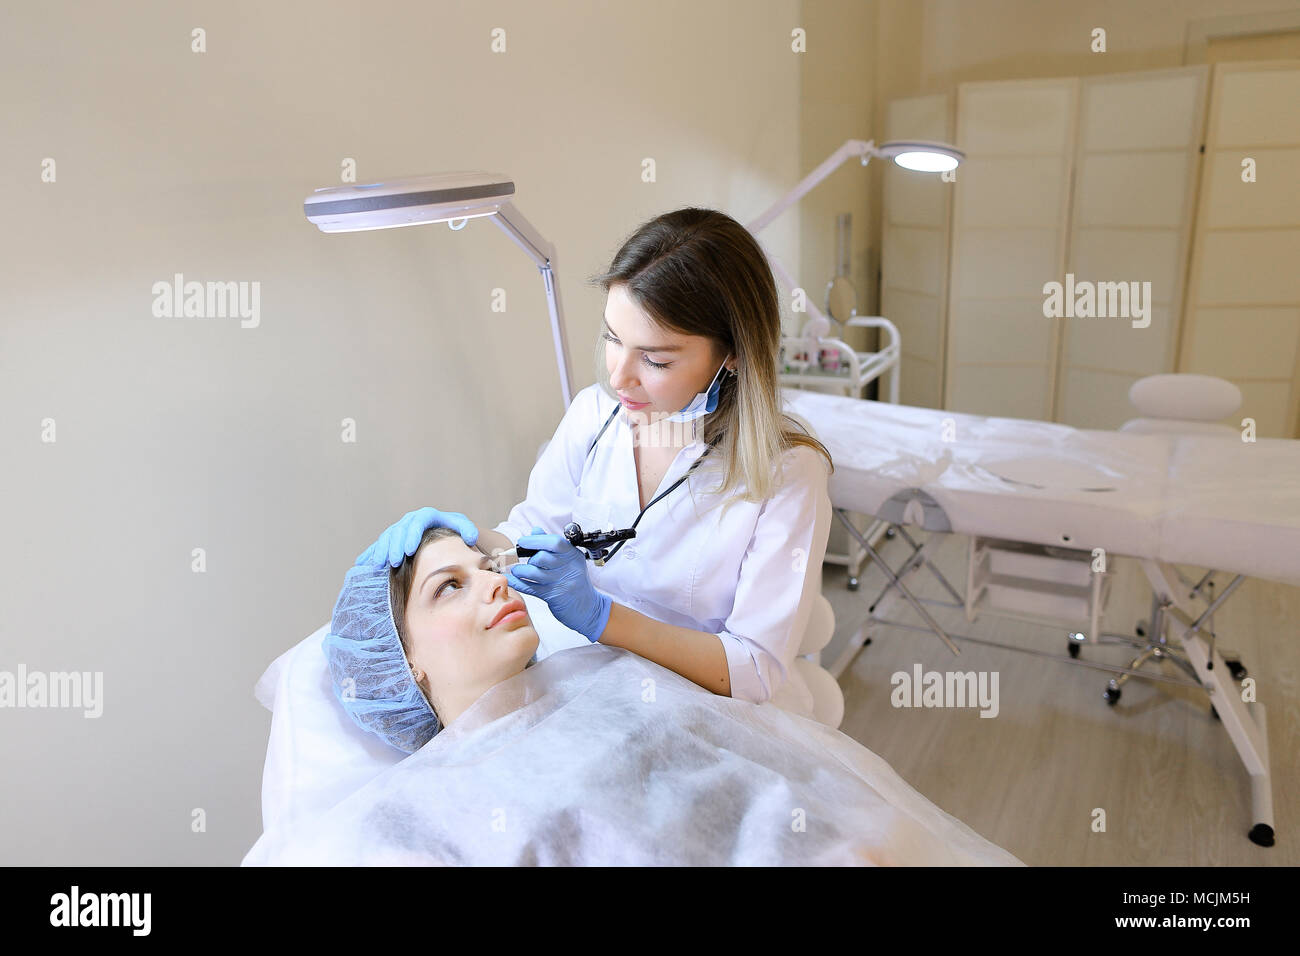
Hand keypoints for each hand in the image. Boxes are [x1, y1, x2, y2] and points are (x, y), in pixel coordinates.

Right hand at [355, 507, 479, 567]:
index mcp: (426, 516)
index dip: (411, 536)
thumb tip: (470, 537)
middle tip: (392, 562)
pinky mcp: (393, 539)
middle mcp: (410, 521)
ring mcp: (400, 529)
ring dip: (381, 550)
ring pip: (387, 537)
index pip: (417, 523)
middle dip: (394, 546)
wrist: (445, 531)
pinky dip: (370, 553)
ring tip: (378, 565)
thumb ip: (468, 530)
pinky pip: (379, 544)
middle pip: (399, 531)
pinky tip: (361, 563)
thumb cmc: (455, 530)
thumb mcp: (463, 527)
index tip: (409, 550)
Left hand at [506, 526, 611, 642]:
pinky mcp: (552, 597)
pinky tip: (511, 580)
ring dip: (520, 571)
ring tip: (517, 571)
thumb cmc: (576, 581)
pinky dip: (517, 583)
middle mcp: (568, 568)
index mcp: (573, 555)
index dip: (535, 540)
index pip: (554, 542)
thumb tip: (535, 531)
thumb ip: (552, 545)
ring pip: (534, 573)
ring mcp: (561, 583)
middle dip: (529, 559)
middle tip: (525, 562)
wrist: (589, 607)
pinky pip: (530, 587)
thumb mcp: (570, 560)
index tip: (523, 541)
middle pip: (542, 557)